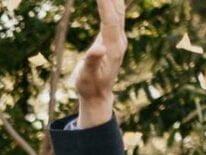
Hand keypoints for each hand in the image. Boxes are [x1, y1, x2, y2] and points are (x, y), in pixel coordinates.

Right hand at [73, 0, 125, 125]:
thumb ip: (91, 62)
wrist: (99, 95)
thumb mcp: (86, 77)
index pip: (110, 20)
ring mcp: (118, 39)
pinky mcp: (114, 38)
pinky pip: (115, 16)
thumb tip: (98, 48)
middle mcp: (119, 40)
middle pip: (117, 12)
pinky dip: (112, 5)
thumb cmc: (90, 87)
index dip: (105, 5)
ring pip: (119, 12)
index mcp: (113, 48)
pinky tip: (110, 0)